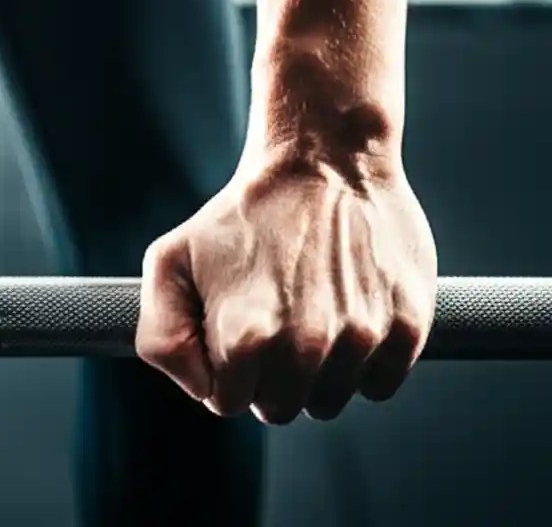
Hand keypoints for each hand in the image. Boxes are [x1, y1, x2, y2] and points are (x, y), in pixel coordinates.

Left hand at [135, 150, 436, 423]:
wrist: (322, 160)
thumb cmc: (242, 214)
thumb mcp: (169, 262)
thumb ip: (162, 337)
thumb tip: (203, 390)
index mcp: (244, 337)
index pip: (228, 403)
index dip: (224, 370)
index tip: (231, 331)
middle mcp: (306, 345)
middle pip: (280, 409)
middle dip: (267, 377)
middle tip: (269, 323)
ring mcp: (360, 337)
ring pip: (329, 401)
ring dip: (315, 372)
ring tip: (306, 313)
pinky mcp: (407, 326)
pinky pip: (379, 385)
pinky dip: (362, 363)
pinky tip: (344, 315)